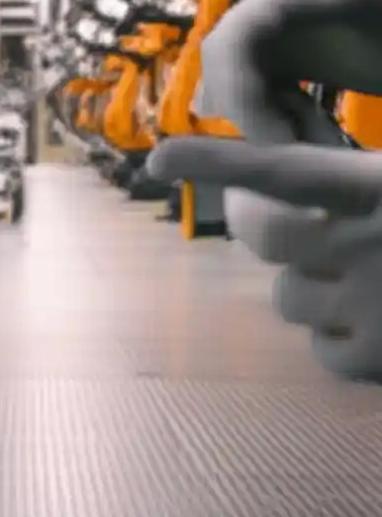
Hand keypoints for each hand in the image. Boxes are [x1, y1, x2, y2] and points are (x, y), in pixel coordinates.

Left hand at [149, 136, 381, 377]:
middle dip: (259, 223)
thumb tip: (279, 181)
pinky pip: (324, 351)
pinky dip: (344, 341)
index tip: (158, 156)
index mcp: (381, 187)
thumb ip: (350, 180)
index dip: (217, 162)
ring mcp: (376, 305)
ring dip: (313, 289)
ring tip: (377, 282)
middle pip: (265, 236)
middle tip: (287, 221)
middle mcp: (374, 242)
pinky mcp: (380, 359)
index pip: (286, 172)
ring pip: (289, 297)